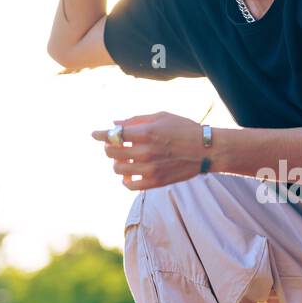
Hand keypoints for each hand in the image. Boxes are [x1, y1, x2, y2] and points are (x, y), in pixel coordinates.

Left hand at [93, 112, 207, 189]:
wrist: (207, 150)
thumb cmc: (185, 129)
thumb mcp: (162, 116)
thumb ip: (136, 120)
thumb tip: (114, 123)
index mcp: (146, 132)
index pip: (113, 134)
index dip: (100, 134)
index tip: (94, 134)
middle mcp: (146, 151)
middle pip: (112, 152)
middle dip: (109, 147)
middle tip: (115, 145)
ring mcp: (150, 168)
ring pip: (118, 169)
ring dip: (117, 163)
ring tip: (125, 159)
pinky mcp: (155, 182)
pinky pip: (130, 186)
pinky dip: (125, 181)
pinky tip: (129, 175)